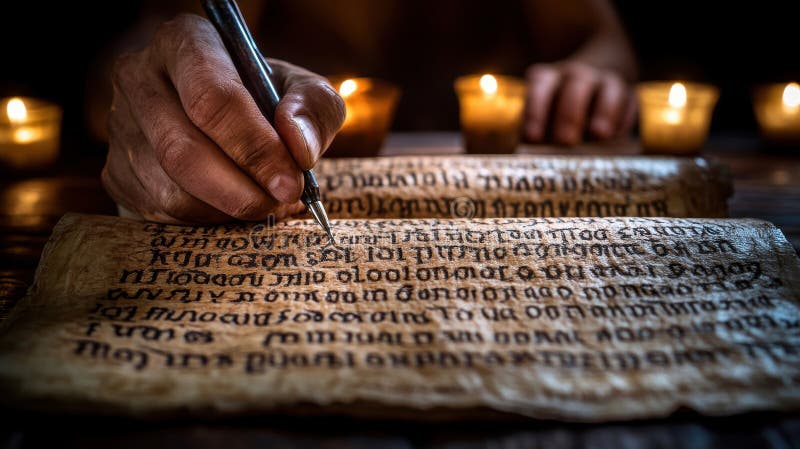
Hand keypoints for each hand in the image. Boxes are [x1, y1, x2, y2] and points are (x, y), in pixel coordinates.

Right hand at [102, 14, 344, 223]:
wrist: (222, 116)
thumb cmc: (266, 97)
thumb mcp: (301, 88)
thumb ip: (313, 109)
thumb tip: (299, 148)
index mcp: (185, 42)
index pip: (213, 99)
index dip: (255, 148)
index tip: (290, 182)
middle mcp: (140, 76)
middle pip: (183, 151)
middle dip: (241, 190)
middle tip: (280, 203)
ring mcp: (120, 125)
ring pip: (169, 189)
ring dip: (226, 210)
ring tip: (264, 204)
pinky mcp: (116, 170)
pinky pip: (160, 212)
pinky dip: (205, 221)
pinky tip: (233, 208)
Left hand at [524, 61, 635, 145]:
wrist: (589, 85)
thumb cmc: (554, 112)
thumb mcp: (539, 118)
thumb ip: (536, 136)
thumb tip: (536, 162)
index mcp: (547, 78)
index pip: (539, 88)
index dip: (535, 112)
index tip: (533, 138)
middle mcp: (576, 74)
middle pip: (576, 83)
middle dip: (570, 114)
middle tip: (565, 141)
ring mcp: (604, 80)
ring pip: (608, 87)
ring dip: (604, 111)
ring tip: (599, 135)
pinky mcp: (627, 91)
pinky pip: (630, 99)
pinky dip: (625, 117)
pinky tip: (620, 135)